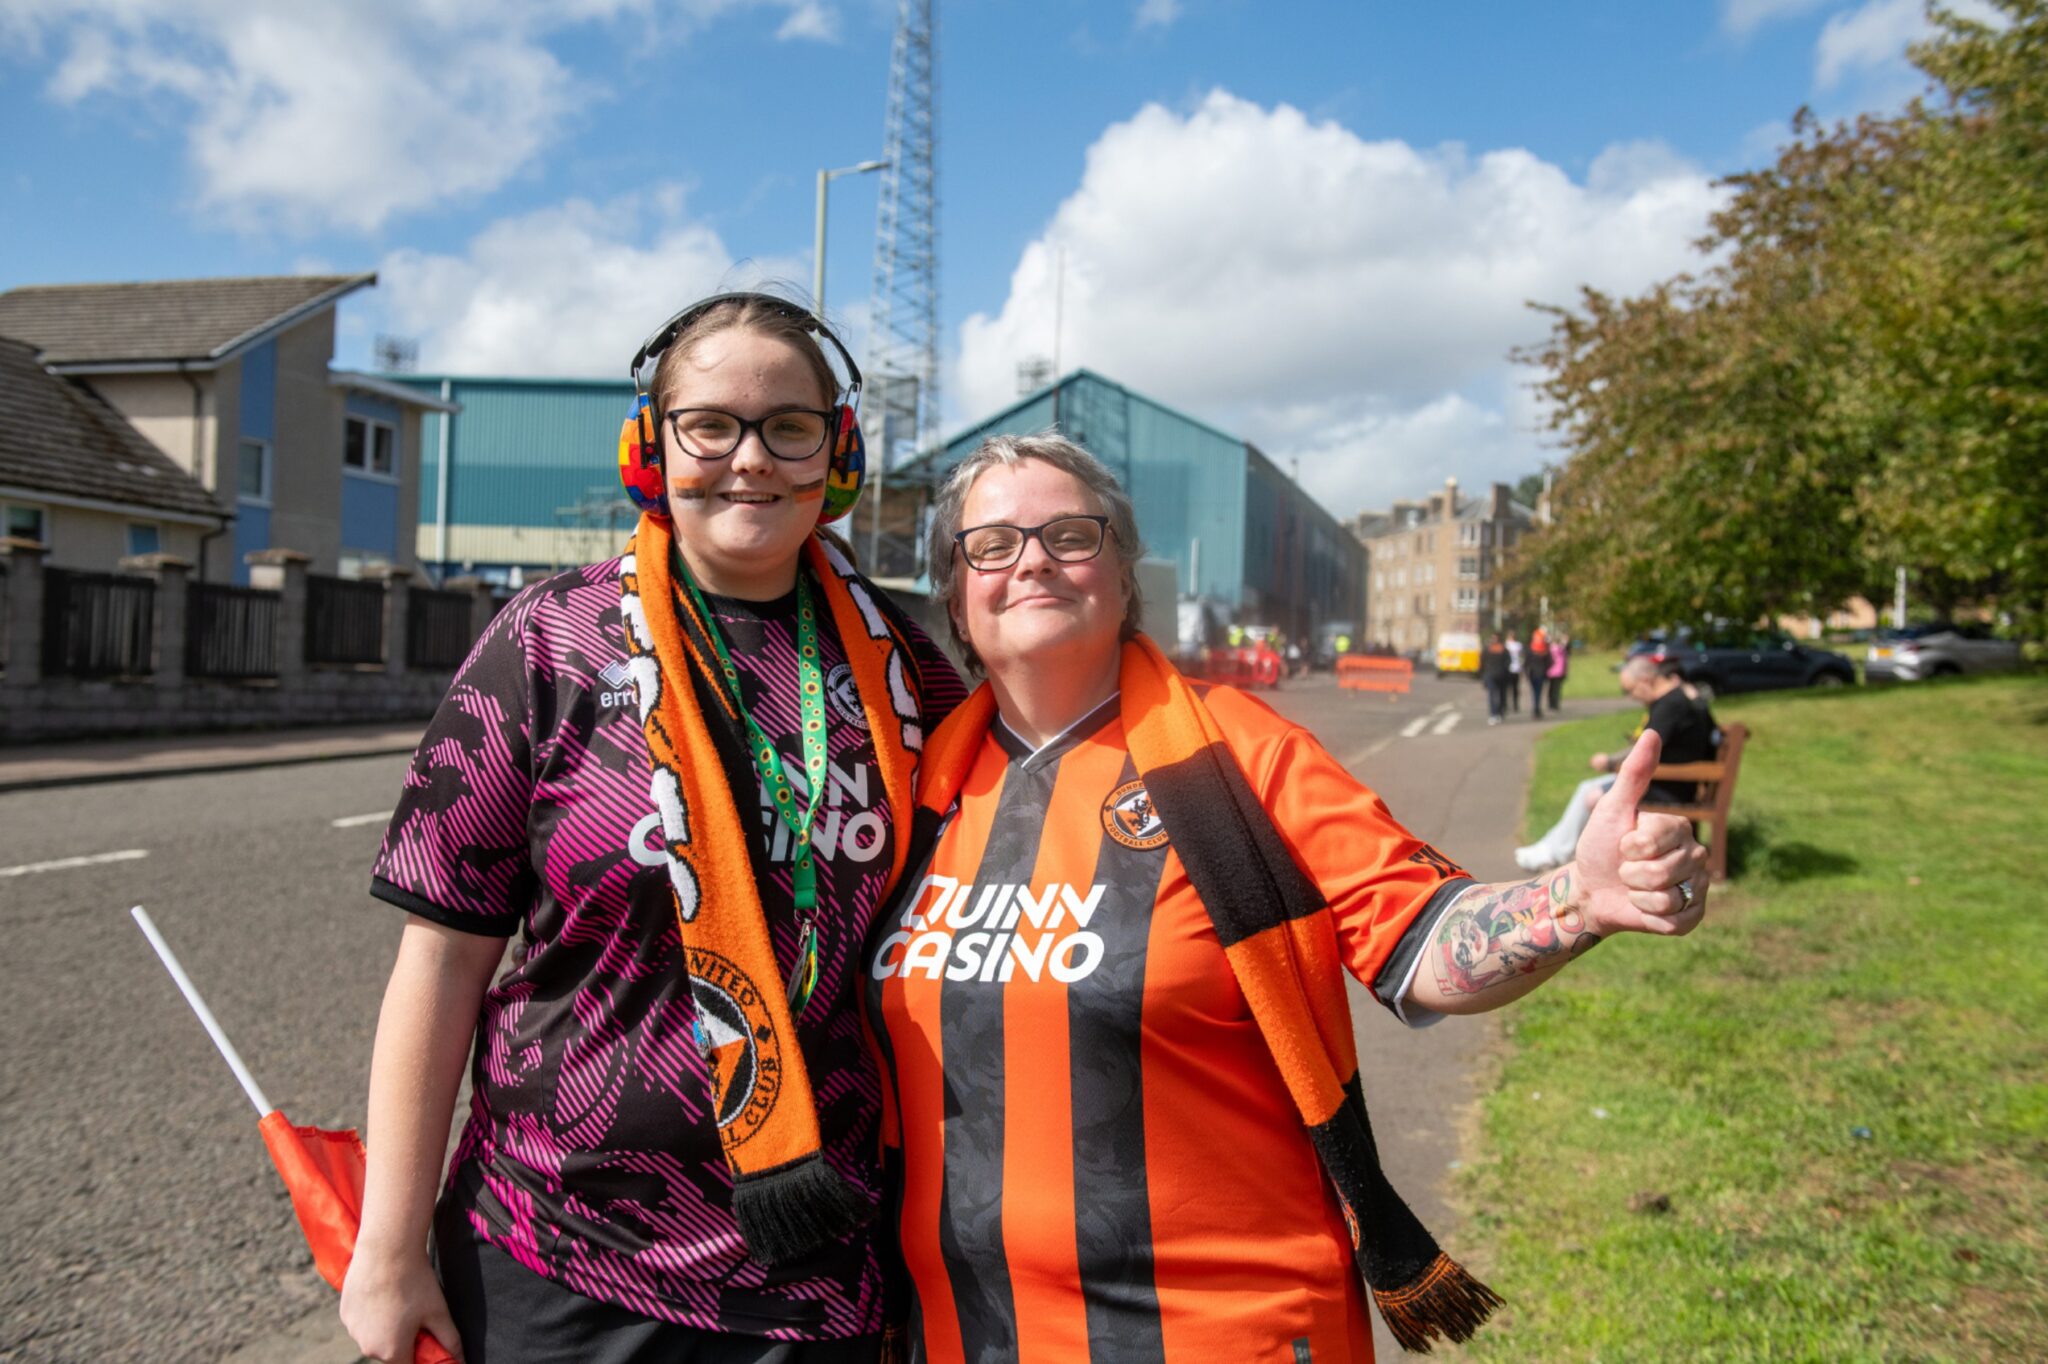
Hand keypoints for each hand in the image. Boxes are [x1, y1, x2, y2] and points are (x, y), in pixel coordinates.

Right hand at [340, 1244, 463, 1362]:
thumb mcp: (438, 1312)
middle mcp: (366, 1347)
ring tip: (399, 1298)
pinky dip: (372, 1314)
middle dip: (404, 1340)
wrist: (387, 1248)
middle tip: (415, 1312)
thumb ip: (450, 1341)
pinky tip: (384, 1292)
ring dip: (387, 1326)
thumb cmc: (415, 1281)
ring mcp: (352, 1330)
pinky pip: (361, 1322)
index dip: (421, 1355)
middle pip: (390, 1352)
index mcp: (390, 1352)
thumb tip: (461, 1359)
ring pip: (374, 1336)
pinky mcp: (344, 1313)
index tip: (427, 1337)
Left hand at [1568, 729, 1708, 937]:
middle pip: (1663, 871)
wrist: (1591, 890)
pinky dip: (1649, 918)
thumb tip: (1653, 731)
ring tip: (1635, 889)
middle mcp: (1696, 856)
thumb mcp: (1612, 808)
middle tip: (1627, 871)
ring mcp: (1697, 888)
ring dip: (1638, 897)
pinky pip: (1674, 922)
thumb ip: (1634, 773)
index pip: (1659, 839)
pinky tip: (1644, 909)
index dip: (1631, 847)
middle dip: (1632, 874)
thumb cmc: (1600, 846)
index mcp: (1680, 829)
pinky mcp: (1692, 917)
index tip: (1624, 845)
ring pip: (1668, 898)